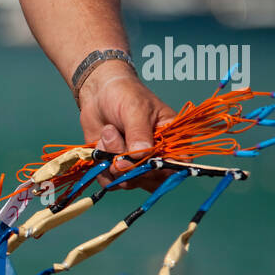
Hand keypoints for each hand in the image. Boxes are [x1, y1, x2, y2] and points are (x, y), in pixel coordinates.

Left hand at [77, 68, 175, 187]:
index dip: (160, 170)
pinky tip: (100, 144)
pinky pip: (110, 181)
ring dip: (112, 160)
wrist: (99, 93)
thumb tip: (139, 156)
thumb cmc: (125, 94)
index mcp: (172, 140)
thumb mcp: (136, 109)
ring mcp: (136, 163)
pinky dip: (101, 166)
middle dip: (129, 167)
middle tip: (115, 148)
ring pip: (128, 181)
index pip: (176, 166)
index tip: (142, 162)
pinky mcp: (116, 167)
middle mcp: (157, 156)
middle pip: (151, 180)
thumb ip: (139, 133)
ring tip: (108, 132)